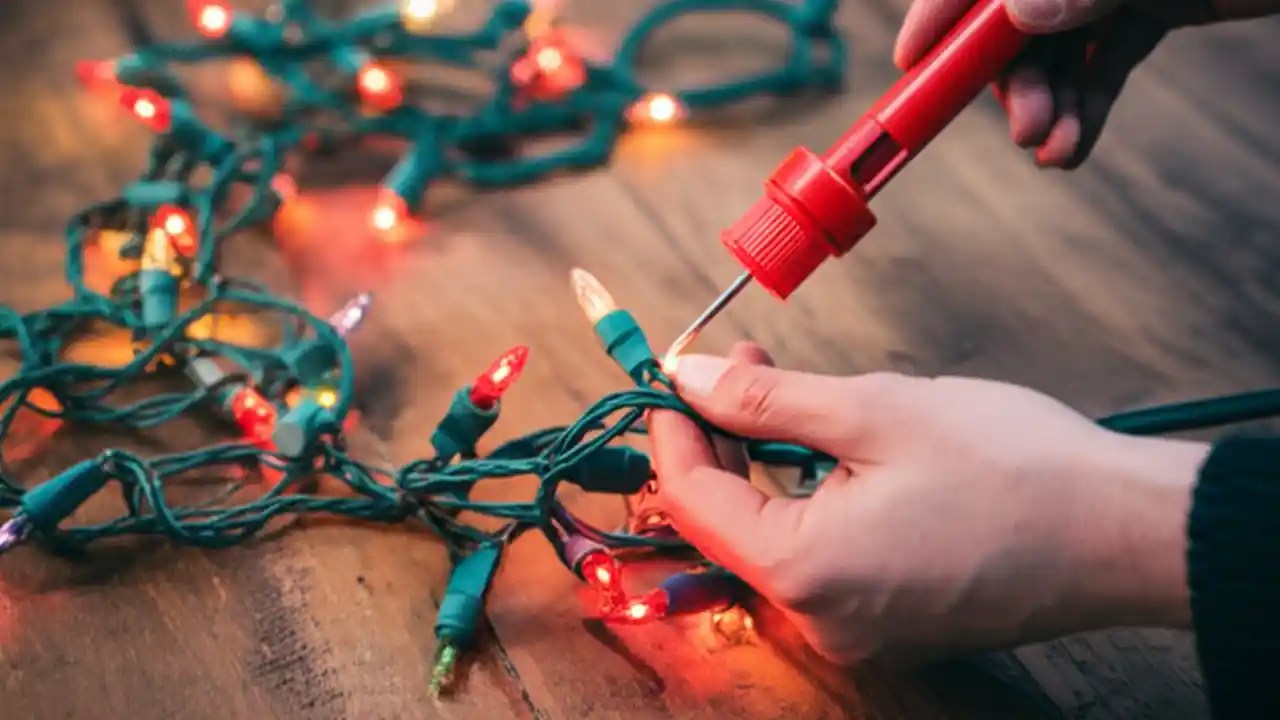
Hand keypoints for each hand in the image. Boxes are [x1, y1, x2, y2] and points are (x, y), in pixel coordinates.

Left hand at [650, 342, 1207, 664]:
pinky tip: (822, 446)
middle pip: (729, 524)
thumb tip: (690, 380)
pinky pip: (819, 559)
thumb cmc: (1013, 469)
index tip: (673, 378)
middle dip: (722, 440)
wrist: (1126, 531)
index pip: (694, 501)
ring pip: (773, 539)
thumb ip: (766, 400)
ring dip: (764, 464)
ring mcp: (855, 629)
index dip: (674, 433)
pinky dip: (806, 499)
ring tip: (782, 391)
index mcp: (805, 571)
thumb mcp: (873, 411)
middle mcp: (820, 620)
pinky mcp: (888, 622)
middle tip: (737, 366)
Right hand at [895, 0, 1236, 167]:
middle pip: (1012, 14)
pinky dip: (1086, 106)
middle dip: (1008, 78)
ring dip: (1048, 106)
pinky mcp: (1158, 4)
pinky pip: (1104, 59)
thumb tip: (1018, 16)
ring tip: (1057, 150)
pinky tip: (1075, 145)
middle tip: (1025, 131)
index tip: (915, 65)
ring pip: (1056, 45)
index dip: (943, 12)